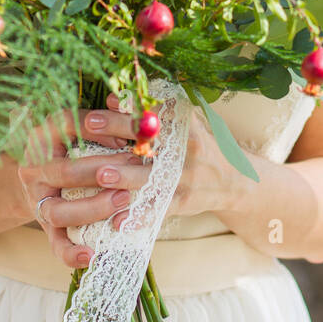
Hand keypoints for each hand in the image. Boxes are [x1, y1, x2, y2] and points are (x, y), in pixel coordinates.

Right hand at [16, 95, 152, 269]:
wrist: (43, 175)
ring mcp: (37, 198)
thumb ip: (107, 117)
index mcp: (44, 134)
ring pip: (57, 210)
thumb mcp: (85, 125)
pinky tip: (93, 255)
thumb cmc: (77, 144)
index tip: (132, 132)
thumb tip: (130, 108)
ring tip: (123, 201)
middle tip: (134, 168)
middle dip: (102, 171)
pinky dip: (72, 253)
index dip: (102, 126)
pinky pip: (55, 244)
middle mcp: (34, 166)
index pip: (69, 124)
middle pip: (64, 170)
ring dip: (92, 208)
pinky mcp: (44, 225)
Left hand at [110, 101, 234, 229]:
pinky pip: (158, 210)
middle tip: (90, 123)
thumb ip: (152, 110)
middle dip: (119, 128)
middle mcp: (186, 148)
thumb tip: (114, 99)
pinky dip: (139, 217)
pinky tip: (118, 222)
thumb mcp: (184, 121)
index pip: (155, 109)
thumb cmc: (196, 144)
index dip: (131, 103)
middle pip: (149, 137)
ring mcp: (185, 177)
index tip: (108, 99)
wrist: (232, 180)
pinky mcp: (183, 202)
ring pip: (152, 177)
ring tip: (102, 174)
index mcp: (184, 124)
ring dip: (126, 177)